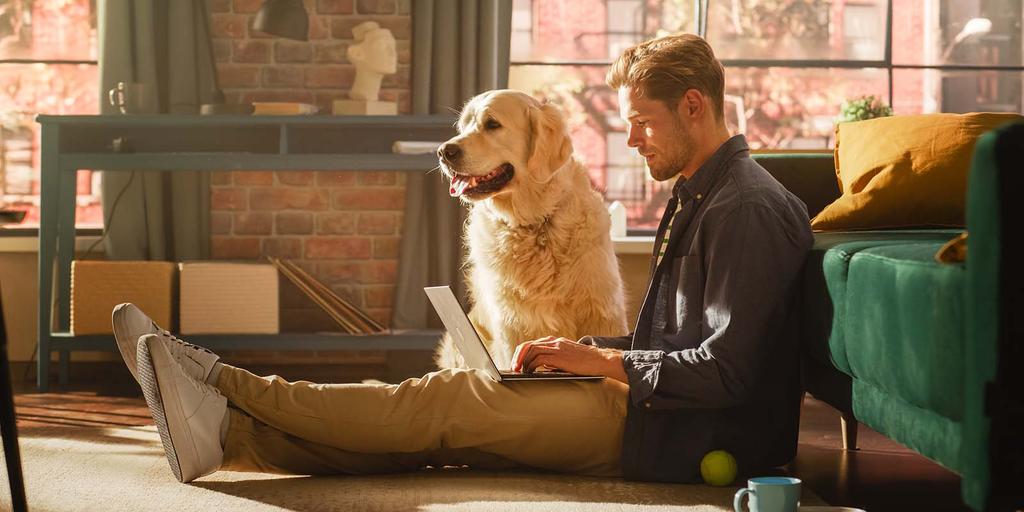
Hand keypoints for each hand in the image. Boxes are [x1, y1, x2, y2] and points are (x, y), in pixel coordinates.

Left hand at [512, 336, 627, 383]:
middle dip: (518, 356)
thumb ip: (554, 360)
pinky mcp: (559, 355)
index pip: (533, 344)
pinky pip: (539, 358)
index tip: (517, 363)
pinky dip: (531, 365)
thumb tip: (540, 368)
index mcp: (556, 341)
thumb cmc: (586, 363)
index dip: (522, 353)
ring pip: (531, 350)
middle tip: (513, 367)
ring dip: (522, 361)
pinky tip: (530, 372)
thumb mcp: (567, 359)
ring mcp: (557, 347)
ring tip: (519, 371)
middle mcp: (554, 342)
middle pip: (528, 345)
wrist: (601, 360)